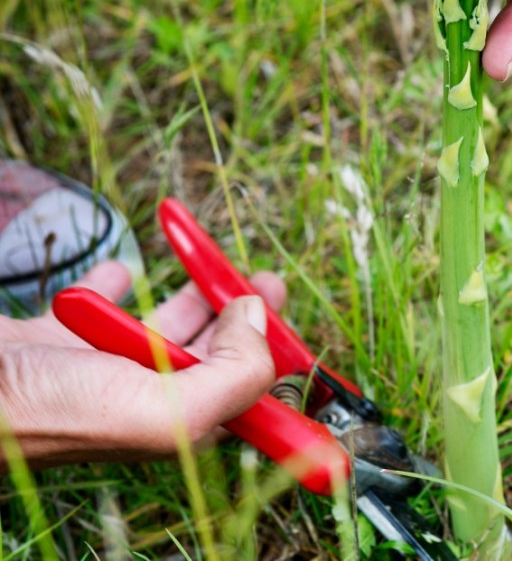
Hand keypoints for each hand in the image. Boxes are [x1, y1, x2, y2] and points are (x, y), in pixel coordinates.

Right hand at [0, 261, 284, 467]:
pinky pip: (100, 305)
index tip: (280, 309)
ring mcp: (100, 366)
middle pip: (210, 353)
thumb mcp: (162, 409)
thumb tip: (258, 317)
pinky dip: (117, 283)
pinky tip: (126, 270)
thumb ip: (230, 374)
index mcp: (174, 421)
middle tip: (264, 281)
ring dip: (193, 297)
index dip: (269, 351)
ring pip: (162, 327)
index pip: (242, 388)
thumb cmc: (52, 410)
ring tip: (220, 270)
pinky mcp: (61, 339)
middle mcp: (143, 395)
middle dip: (241, 317)